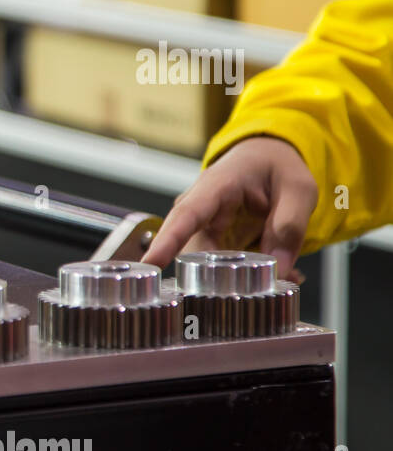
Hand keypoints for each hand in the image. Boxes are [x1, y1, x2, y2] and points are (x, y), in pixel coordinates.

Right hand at [142, 136, 316, 280]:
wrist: (265, 159)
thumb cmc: (275, 166)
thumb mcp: (298, 189)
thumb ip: (289, 226)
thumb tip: (279, 268)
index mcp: (216, 185)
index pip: (187, 214)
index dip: (167, 240)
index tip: (152, 263)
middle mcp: (198, 207)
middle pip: (188, 248)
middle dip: (209, 277)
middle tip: (246, 291)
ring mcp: (201, 227)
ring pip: (203, 264)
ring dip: (235, 279)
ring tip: (278, 277)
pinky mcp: (210, 242)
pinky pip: (218, 267)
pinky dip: (246, 276)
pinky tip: (276, 273)